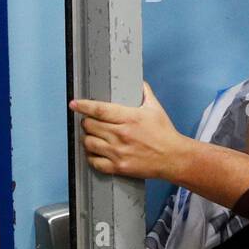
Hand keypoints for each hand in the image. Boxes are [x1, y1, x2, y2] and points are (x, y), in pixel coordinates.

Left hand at [70, 81, 186, 182]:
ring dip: (88, 138)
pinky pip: (94, 161)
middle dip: (87, 122)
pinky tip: (96, 152)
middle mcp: (122, 135)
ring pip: (89, 142)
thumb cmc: (165, 134)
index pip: (99, 109)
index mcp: (130, 118)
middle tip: (91, 122)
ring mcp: (119, 152)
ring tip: (93, 136)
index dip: (83, 105)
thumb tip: (138, 82)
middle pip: (90, 125)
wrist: (174, 158)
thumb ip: (145, 93)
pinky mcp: (119, 167)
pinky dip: (92, 156)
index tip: (74, 104)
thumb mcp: (156, 109)